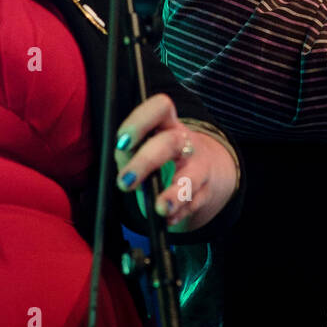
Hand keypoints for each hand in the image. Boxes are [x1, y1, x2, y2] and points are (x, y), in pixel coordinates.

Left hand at [113, 93, 237, 232]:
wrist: (198, 173)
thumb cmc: (157, 156)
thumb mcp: (140, 148)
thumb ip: (128, 153)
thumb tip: (124, 167)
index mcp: (167, 123)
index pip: (160, 107)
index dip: (140, 121)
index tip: (122, 141)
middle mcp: (185, 141)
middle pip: (170, 143)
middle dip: (146, 162)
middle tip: (125, 182)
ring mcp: (199, 166)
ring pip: (191, 178)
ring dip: (174, 194)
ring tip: (160, 208)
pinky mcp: (205, 191)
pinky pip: (194, 203)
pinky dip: (180, 213)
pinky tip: (168, 219)